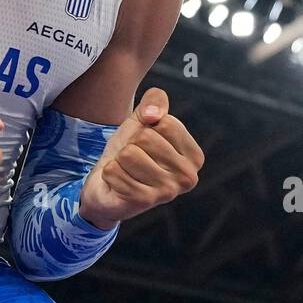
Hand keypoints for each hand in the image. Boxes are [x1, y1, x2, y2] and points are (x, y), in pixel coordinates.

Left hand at [78, 88, 203, 228]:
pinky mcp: (143, 202)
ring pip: (128, 154)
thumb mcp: (143, 119)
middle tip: (133, 159)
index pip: (167, 122)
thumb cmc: (132, 150)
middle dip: (131, 144)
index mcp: (195, 156)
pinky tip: (118, 182)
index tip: (147, 143)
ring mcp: (167, 192)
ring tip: (126, 170)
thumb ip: (155, 101)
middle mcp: (188, 177)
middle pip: (146, 138)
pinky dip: (110, 173)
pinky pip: (114, 171)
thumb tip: (153, 115)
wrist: (108, 185)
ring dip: (119, 160)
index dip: (148, 127)